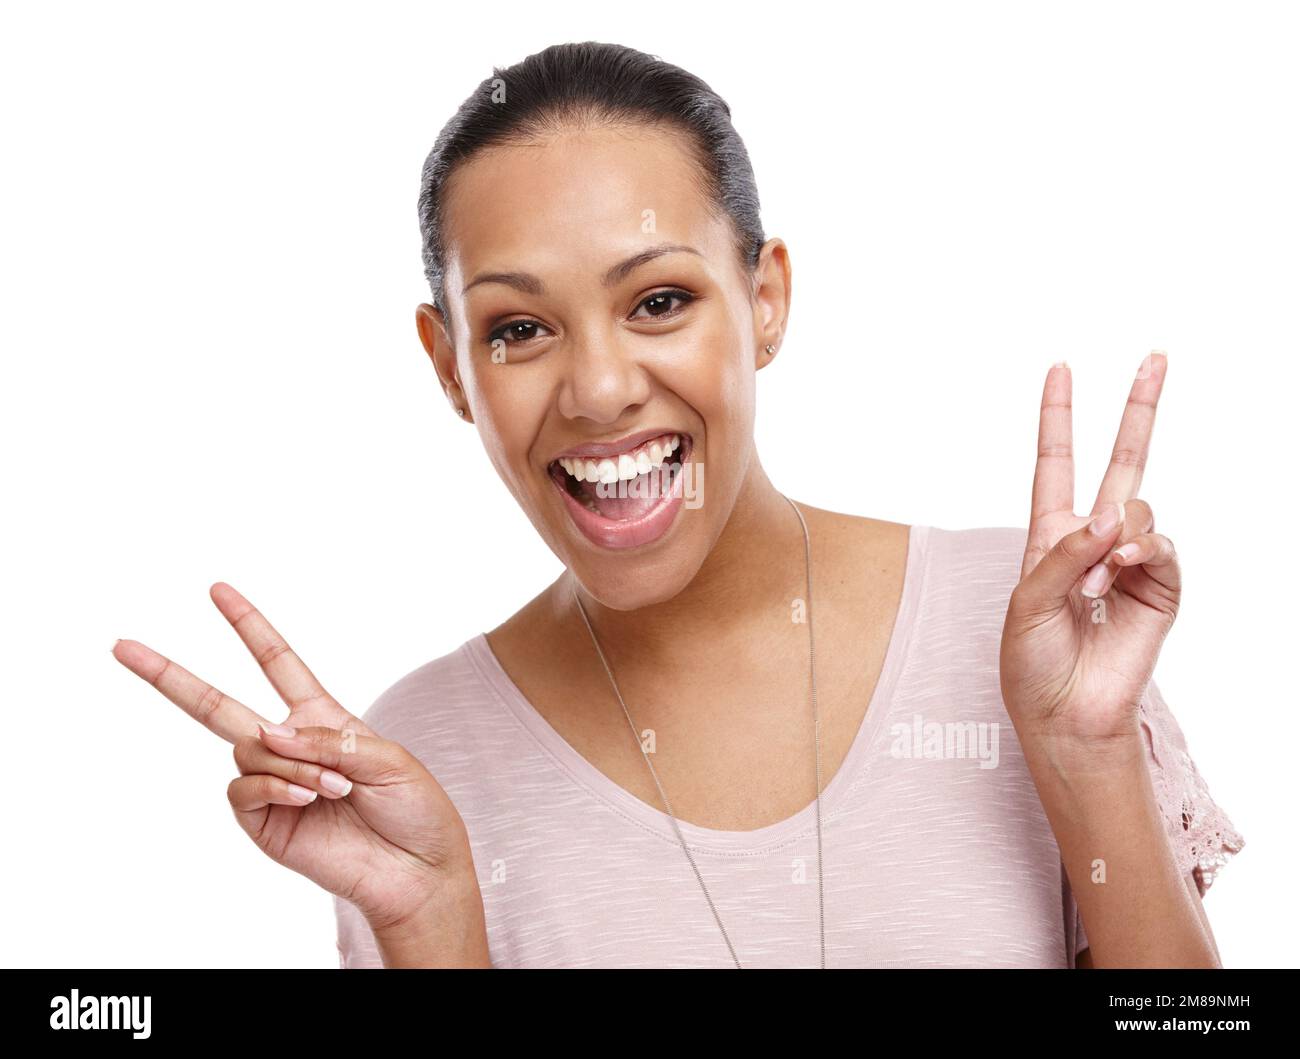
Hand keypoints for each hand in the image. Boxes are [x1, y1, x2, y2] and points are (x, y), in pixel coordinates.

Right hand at [112, 583, 482, 939]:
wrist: (416, 870)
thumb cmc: (413, 809)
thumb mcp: (386, 758)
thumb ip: (325, 740)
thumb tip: (264, 733)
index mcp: (321, 720)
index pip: (276, 662)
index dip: (249, 626)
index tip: (218, 591)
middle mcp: (288, 748)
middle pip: (216, 704)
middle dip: (169, 674)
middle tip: (122, 645)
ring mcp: (271, 786)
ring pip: (248, 749)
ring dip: (292, 765)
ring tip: (333, 789)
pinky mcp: (263, 823)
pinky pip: (244, 789)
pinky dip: (275, 787)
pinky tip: (306, 800)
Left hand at [999, 353, 1180, 756]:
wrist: (1063, 711)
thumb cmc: (1031, 660)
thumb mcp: (1025, 601)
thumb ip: (1064, 553)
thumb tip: (1112, 515)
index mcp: (1051, 535)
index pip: (1056, 463)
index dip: (1058, 417)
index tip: (1059, 369)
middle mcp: (1093, 539)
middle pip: (1122, 461)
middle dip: (1139, 409)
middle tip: (1156, 356)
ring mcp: (1130, 561)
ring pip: (1139, 509)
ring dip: (1113, 541)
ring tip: (1092, 585)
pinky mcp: (1160, 588)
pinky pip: (1162, 547)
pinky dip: (1143, 551)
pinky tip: (1123, 569)